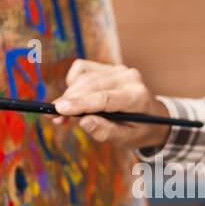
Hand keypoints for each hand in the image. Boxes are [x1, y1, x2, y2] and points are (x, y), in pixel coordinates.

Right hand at [51, 59, 169, 149]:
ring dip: (69, 94)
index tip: (59, 109)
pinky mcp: (109, 66)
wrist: (150, 116)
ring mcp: (119, 69)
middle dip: (69, 101)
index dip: (80, 103)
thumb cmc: (137, 130)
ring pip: (84, 77)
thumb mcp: (125, 139)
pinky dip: (74, 83)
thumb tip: (84, 121)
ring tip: (62, 115)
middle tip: (54, 118)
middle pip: (91, 86)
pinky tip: (77, 98)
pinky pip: (82, 69)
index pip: (105, 98)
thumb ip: (105, 131)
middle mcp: (129, 78)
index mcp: (137, 97)